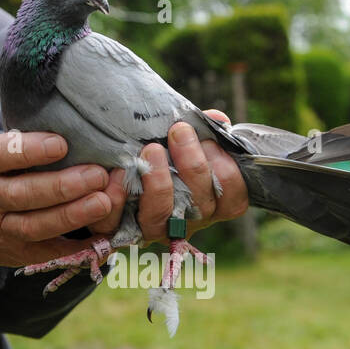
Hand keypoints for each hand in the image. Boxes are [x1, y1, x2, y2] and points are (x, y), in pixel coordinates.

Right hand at [0, 132, 118, 269]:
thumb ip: (26, 145)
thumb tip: (76, 128)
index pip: (1, 155)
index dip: (31, 150)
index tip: (62, 144)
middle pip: (24, 194)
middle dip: (63, 185)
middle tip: (97, 175)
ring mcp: (3, 228)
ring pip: (36, 225)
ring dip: (72, 214)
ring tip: (103, 202)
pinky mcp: (19, 253)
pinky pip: (49, 252)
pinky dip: (76, 247)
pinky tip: (100, 237)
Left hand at [94, 109, 250, 242]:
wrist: (115, 171)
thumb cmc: (164, 154)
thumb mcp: (187, 141)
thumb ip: (204, 131)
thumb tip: (217, 118)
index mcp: (213, 202)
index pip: (234, 200)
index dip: (226, 172)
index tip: (209, 141)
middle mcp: (190, 220)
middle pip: (201, 204)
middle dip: (193, 165)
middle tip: (179, 132)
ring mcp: (158, 229)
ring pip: (163, 214)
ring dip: (159, 182)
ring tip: (152, 149)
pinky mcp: (125, 230)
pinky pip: (121, 221)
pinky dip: (119, 196)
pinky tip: (118, 171)